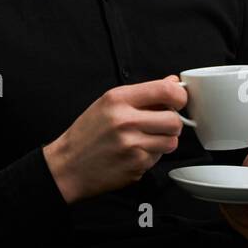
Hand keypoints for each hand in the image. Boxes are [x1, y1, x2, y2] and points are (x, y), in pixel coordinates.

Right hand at [43, 75, 185, 204]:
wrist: (68, 165)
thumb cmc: (87, 133)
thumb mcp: (108, 103)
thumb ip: (143, 93)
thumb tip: (171, 81)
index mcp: (118, 99)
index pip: (164, 90)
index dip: (179, 96)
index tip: (177, 101)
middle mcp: (125, 120)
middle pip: (174, 120)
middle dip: (172, 124)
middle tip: (161, 125)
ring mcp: (131, 145)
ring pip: (171, 142)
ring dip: (164, 141)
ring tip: (146, 140)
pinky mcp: (135, 165)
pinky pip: (158, 159)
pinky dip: (151, 156)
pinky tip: (134, 154)